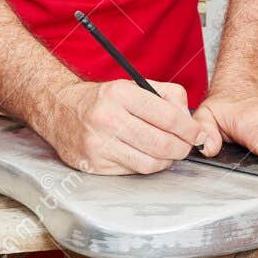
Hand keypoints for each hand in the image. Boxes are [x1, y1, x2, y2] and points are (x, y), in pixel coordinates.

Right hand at [37, 78, 206, 174]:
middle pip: (161, 144)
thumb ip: (165, 96)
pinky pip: (132, 172)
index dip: (189, 129)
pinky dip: (145, 166)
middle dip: (182, 148)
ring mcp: (99, 145)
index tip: (199, 134)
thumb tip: (189, 118)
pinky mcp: (93, 165)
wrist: (58, 109)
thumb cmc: (101, 99)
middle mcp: (107, 119)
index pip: (167, 116)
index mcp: (120, 94)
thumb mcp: (131, 85)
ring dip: (166, 160)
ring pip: (149, 163)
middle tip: (187, 146)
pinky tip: (145, 156)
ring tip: (168, 152)